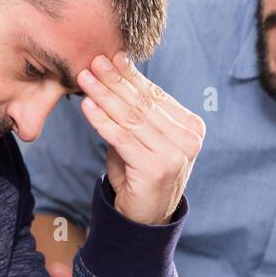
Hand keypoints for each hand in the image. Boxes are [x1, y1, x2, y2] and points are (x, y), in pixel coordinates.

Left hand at [78, 52, 203, 224]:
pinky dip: (101, 120)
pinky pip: (121, 138)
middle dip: (115, 81)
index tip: (111, 57)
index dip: (131, 75)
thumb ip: (134, 113)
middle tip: (94, 61)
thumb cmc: (139, 174)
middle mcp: (188, 140)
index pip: (155, 95)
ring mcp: (175, 155)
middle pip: (143, 104)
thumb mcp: (141, 139)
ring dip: (104, 95)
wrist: (144, 220)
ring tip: (85, 79)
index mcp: (190, 128)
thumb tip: (112, 73)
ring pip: (131, 118)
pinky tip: (87, 107)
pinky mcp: (155, 169)